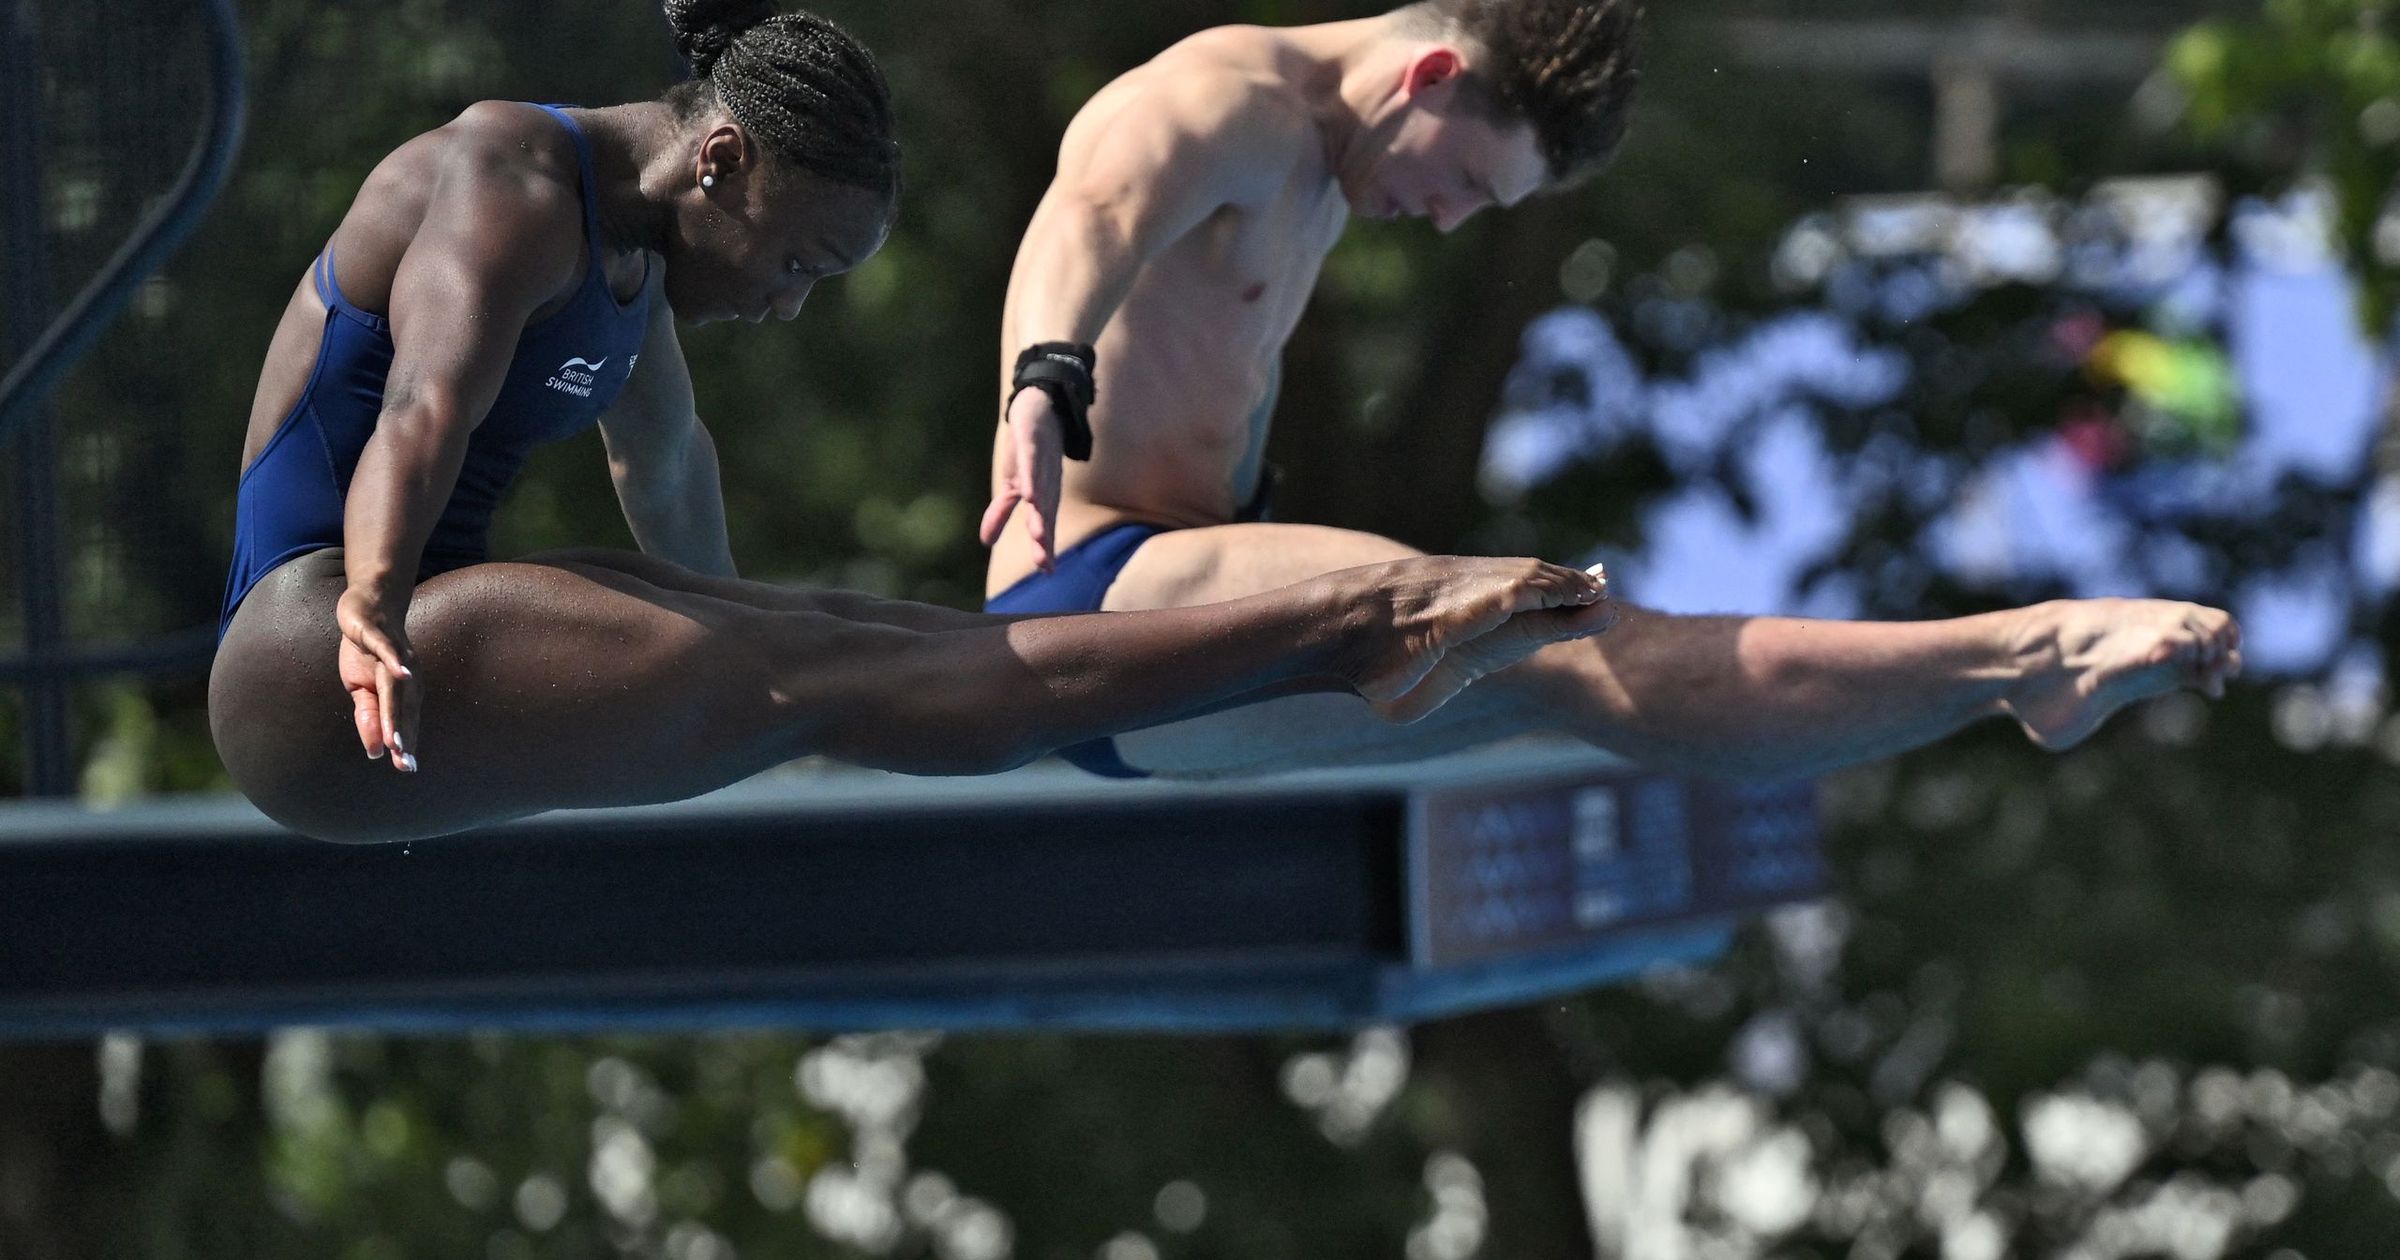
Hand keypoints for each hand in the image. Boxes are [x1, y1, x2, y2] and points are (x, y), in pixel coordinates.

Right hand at [335, 585, 420, 771]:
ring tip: (396, 738)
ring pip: (394, 685)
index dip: (405, 743)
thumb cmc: (366, 652)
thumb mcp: (360, 687)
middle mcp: (403, 674)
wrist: (367, 605)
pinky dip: (396, 660)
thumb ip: (369, 716)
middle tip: (403, 763)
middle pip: (402, 708)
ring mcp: (392, 653)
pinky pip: (387, 648)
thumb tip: (375, 750)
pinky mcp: (378, 633)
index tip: (407, 769)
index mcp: (401, 689)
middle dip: (403, 735)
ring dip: (396, 711)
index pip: (403, 720)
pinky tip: (404, 673)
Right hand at [978, 387, 1064, 571]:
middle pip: (1045, 513)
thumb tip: (985, 542)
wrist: (1041, 406)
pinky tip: (1029, 494)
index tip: (1047, 572)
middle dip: (1044, 538)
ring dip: (1040, 512)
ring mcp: (1040, 461)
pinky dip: (1031, 477)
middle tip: (1044, 563)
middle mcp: (1045, 482)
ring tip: (1037, 535)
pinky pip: (1032, 461)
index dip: (1046, 548)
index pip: (1043, 525)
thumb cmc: (1030, 450)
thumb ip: (1001, 513)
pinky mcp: (1031, 440)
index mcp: (1042, 494)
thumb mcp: (1012, 483)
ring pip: (1040, 490)